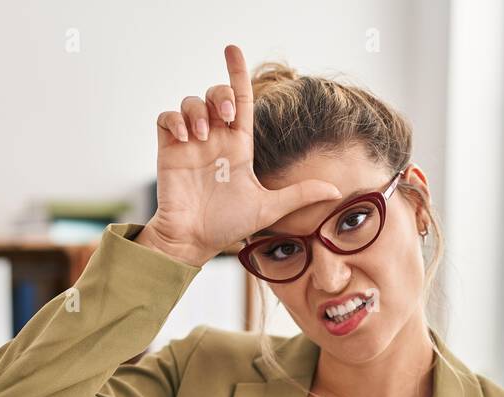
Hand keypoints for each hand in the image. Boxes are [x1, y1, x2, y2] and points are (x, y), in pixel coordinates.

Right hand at [137, 44, 342, 266]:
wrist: (194, 241)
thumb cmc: (227, 225)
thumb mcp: (269, 207)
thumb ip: (300, 194)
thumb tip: (337, 190)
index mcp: (238, 146)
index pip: (240, 101)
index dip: (236, 73)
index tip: (232, 49)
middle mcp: (215, 140)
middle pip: (214, 95)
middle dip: (219, 92)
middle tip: (224, 114)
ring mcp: (190, 144)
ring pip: (190, 103)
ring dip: (197, 111)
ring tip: (202, 138)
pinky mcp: (169, 150)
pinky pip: (166, 118)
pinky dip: (174, 119)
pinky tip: (185, 138)